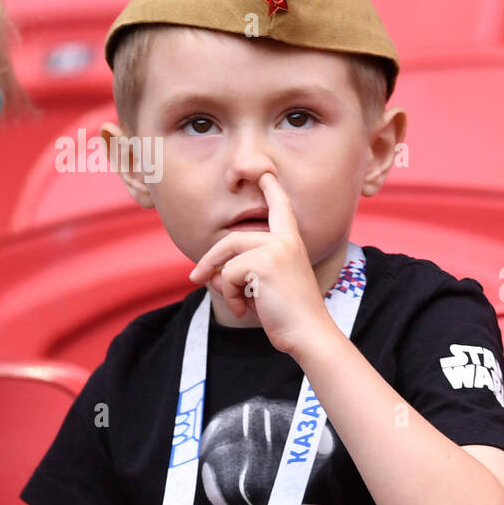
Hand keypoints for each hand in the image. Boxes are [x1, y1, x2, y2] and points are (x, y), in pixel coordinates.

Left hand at [187, 172, 328, 354]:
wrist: (309, 333)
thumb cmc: (289, 314)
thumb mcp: (266, 286)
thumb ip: (243, 271)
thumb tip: (211, 272)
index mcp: (292, 242)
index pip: (280, 208)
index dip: (270, 188)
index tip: (264, 171)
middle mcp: (285, 240)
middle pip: (232, 240)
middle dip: (209, 260)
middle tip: (195, 278)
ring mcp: (276, 249)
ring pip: (227, 259)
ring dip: (224, 286)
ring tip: (239, 304)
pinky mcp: (264, 263)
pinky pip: (228, 275)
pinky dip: (230, 295)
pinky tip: (246, 308)